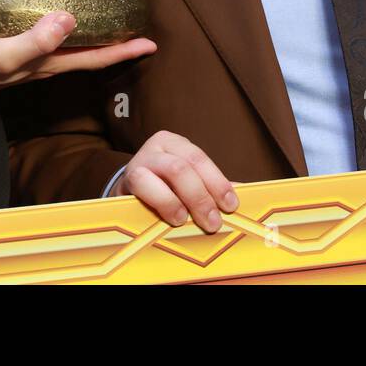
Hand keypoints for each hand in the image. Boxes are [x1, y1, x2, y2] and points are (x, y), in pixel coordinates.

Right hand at [0, 11, 154, 90]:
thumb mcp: (2, 54)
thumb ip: (34, 41)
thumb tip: (70, 20)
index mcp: (46, 64)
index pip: (95, 58)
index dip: (123, 51)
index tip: (151, 43)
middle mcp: (42, 62)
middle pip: (89, 53)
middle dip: (115, 43)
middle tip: (138, 26)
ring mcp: (28, 55)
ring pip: (71, 45)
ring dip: (93, 34)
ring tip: (109, 14)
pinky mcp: (13, 44)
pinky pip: (49, 36)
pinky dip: (63, 25)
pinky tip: (59, 11)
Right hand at [108, 130, 237, 232]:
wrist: (125, 195)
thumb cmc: (161, 188)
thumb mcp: (185, 182)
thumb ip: (209, 187)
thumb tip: (240, 193)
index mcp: (176, 143)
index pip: (200, 159)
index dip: (217, 182)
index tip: (231, 205)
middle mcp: (158, 146)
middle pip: (186, 166)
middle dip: (203, 196)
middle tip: (213, 222)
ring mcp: (140, 160)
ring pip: (170, 172)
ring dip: (183, 200)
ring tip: (187, 220)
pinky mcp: (127, 179)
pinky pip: (146, 186)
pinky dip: (163, 203)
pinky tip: (172, 217)